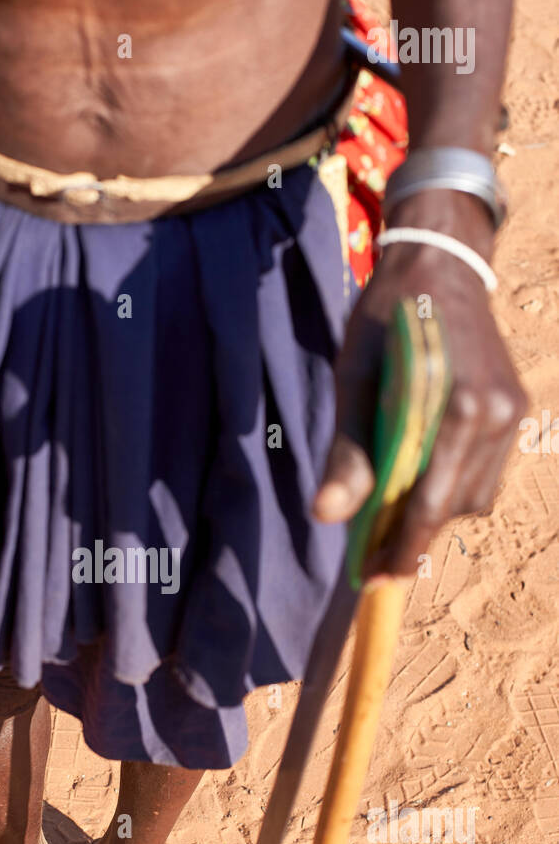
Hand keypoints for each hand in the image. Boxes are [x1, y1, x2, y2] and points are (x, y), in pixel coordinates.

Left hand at [313, 191, 525, 575]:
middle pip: (455, 507)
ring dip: (433, 512)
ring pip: (473, 497)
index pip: (432, 502)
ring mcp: (511, 414)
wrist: (440, 261)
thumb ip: (348, 450)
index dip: (403, 549)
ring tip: (390, 506)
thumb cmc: (385, 317)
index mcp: (456, 405)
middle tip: (368, 551)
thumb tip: (328, 516)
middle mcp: (495, 415)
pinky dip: (450, 486)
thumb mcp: (355, 378)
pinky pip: (483, 474)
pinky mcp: (514, 411)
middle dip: (413, 534)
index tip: (374, 582)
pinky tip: (419, 472)